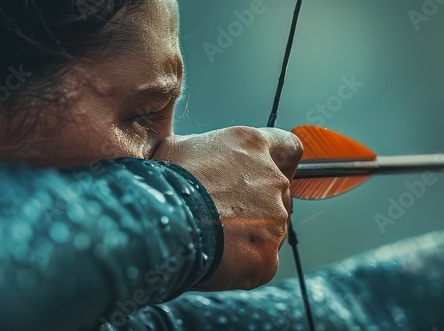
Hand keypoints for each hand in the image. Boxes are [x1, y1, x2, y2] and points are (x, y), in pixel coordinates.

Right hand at [152, 126, 302, 289]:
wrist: (156, 222)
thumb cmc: (162, 182)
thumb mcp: (179, 147)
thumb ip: (207, 150)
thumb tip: (201, 158)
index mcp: (252, 146)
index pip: (288, 147)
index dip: (280, 161)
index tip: (269, 172)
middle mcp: (272, 179)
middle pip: (279, 193)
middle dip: (257, 204)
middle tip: (223, 215)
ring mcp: (274, 219)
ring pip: (271, 230)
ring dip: (249, 235)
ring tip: (213, 239)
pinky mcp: (267, 254)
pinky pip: (263, 261)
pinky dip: (244, 263)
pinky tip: (218, 260)